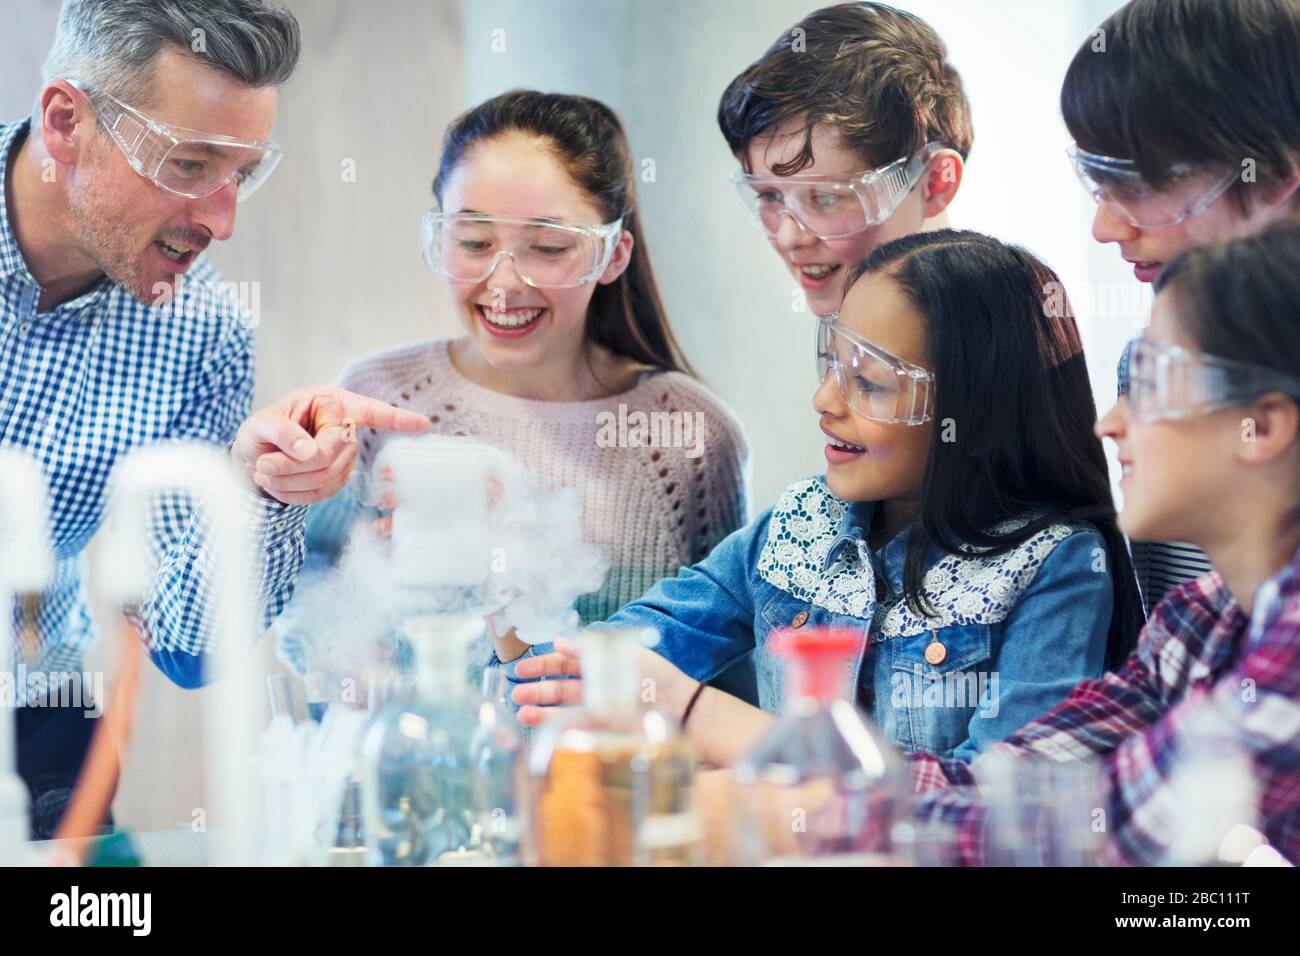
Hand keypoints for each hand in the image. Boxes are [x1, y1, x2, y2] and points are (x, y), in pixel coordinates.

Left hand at [232, 385, 429, 505]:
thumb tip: (308, 451)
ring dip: (288, 482)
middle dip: (292, 466)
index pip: (370, 411)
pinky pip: (321, 494)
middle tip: (262, 466)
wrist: (255, 455)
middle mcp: (345, 428)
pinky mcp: (338, 480)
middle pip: (332, 454)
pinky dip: (293, 494)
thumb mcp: (260, 423)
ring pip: (325, 478)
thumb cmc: (261, 431)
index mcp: (332, 403)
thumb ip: (281, 432)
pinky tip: (277, 483)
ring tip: (264, 472)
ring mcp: (345, 457)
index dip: (396, 419)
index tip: (422, 424)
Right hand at [511, 637, 694, 726]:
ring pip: (562, 709)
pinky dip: (556, 726)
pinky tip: (539, 724)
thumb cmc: (655, 675)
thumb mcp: (621, 655)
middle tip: (515, 692)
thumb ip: (589, 649)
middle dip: (537, 689)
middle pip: (559, 687)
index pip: (564, 662)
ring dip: (541, 709)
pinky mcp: (602, 727)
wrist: (679, 706)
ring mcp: (597, 708)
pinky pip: (574, 726)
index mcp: (599, 664)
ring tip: (521, 712)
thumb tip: (559, 641)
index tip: (521, 668)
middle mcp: (595, 686)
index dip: (542, 665)